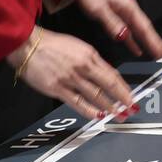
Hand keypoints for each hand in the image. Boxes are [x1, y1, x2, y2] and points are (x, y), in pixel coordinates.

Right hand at [6, 28, 137, 120]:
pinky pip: (76, 102)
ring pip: (95, 96)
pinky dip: (89, 110)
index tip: (131, 96)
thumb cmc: (54, 44)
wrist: (29, 45)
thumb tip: (107, 75)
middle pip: (108, 85)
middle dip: (122, 99)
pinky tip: (98, 116)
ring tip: (119, 115)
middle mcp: (83, 67)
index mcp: (90, 55)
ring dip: (109, 107)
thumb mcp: (79, 47)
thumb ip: (93, 61)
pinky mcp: (57, 88)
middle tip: (132, 109)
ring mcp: (70, 79)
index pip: (112, 74)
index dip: (124, 87)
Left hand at [73, 0, 161, 59]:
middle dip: (156, 43)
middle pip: (146, 30)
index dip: (154, 40)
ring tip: (156, 54)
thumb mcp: (100, 9)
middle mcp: (129, 11)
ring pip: (139, 32)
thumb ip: (112, 23)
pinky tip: (136, 49)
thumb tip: (123, 36)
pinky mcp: (117, 18)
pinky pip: (129, 33)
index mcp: (129, 7)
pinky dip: (134, 42)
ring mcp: (124, 14)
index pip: (145, 27)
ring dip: (147, 43)